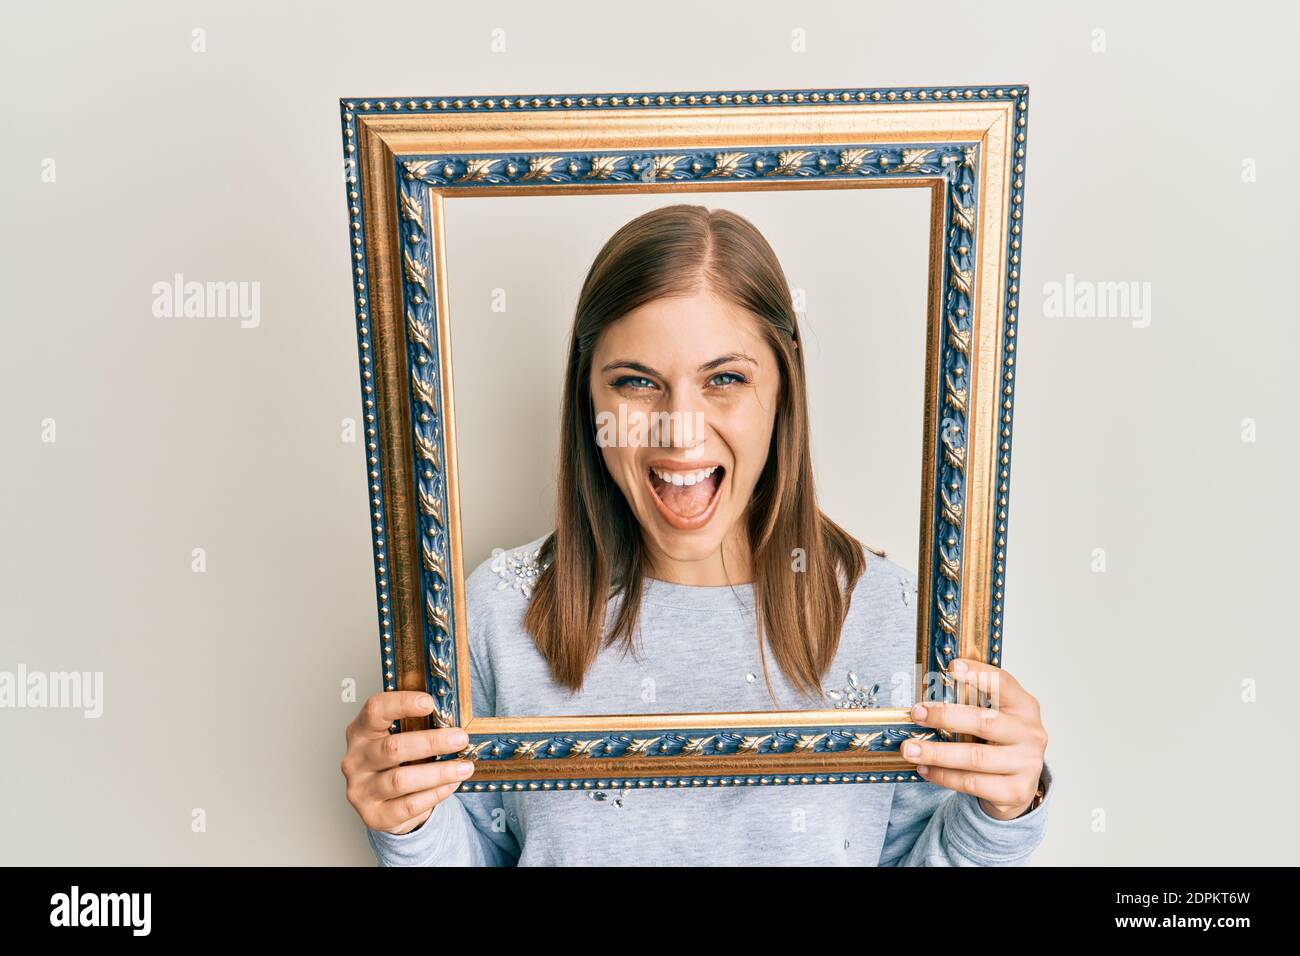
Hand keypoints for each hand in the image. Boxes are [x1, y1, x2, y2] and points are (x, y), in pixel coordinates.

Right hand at [341, 690, 475, 834]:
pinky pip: (409, 805)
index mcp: (360, 732)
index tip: (430, 703)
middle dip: (431, 742)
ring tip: (464, 767)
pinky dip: (435, 794)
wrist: (385, 804)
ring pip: (401, 780)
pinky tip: (451, 785)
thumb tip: (453, 721)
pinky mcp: (373, 815)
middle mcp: (355, 760)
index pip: (375, 710)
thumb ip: (418, 726)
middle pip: (392, 748)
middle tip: (459, 739)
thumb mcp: (401, 738)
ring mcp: (360, 790)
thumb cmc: (397, 763)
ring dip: (439, 772)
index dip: (402, 703)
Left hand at [899, 658, 1046, 820]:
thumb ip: (971, 704)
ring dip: (936, 753)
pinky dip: (944, 776)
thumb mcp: (992, 718)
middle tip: (916, 714)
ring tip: (909, 749)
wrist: (1017, 786)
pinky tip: (925, 769)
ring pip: (975, 757)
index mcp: (1025, 707)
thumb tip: (926, 698)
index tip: (952, 666)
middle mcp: (1031, 734)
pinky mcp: (1016, 791)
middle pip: (984, 722)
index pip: (1003, 683)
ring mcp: (1027, 764)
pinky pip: (973, 783)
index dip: (978, 673)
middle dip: (945, 717)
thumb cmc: (998, 744)